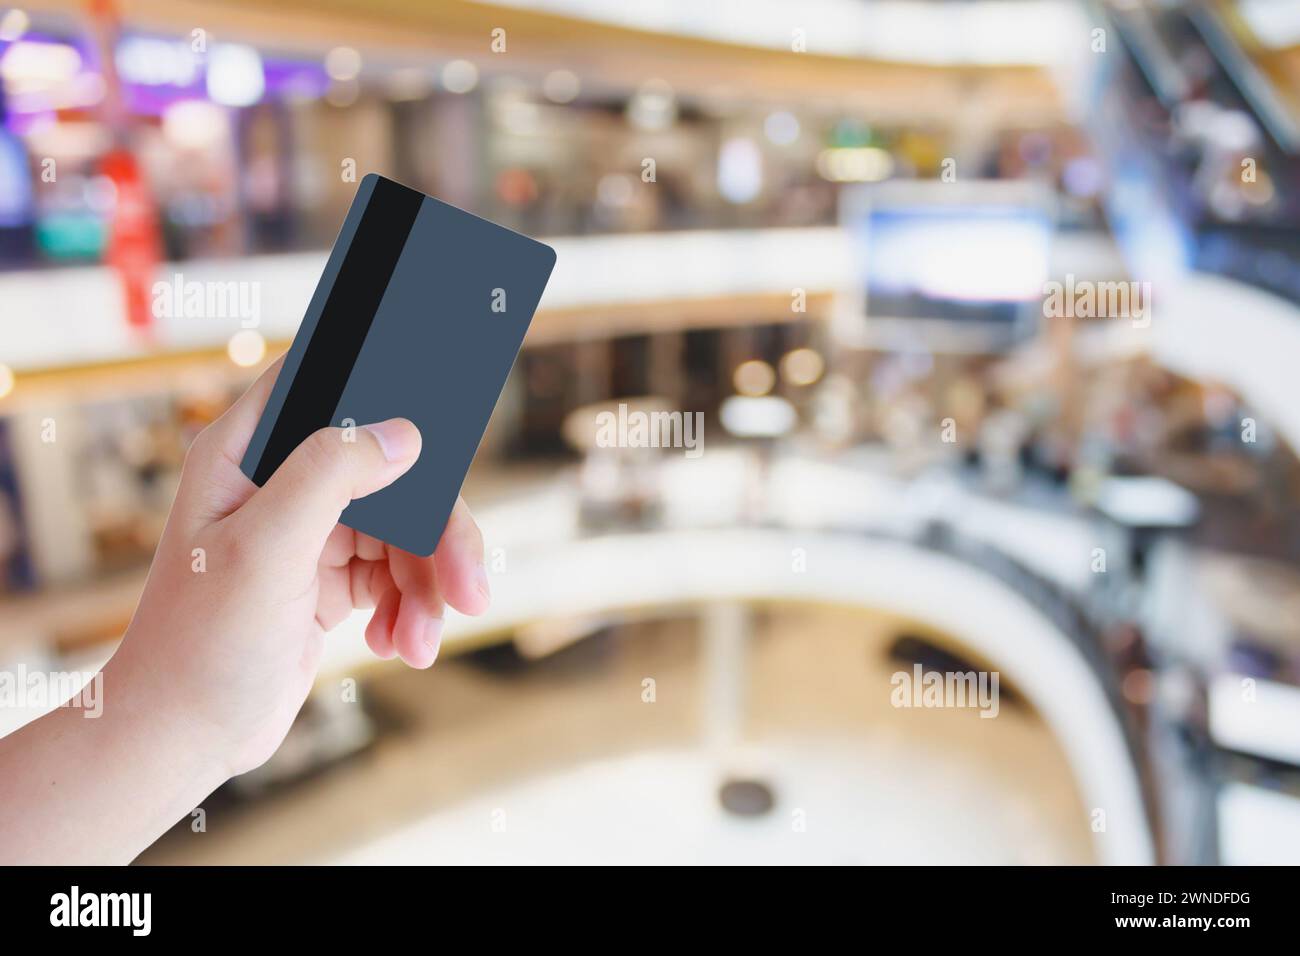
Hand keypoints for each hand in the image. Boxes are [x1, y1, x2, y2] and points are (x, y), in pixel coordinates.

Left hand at [111, 355, 489, 778]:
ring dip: (425, 590)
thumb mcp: (265, 549)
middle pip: (393, 475)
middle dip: (436, 538)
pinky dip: (409, 610)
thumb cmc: (201, 643)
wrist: (186, 736)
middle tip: (469, 592)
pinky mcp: (329, 577)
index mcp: (246, 453)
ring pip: (404, 532)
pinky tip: (396, 644)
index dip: (385, 387)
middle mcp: (280, 481)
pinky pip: (396, 575)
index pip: (326, 386)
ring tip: (420, 644)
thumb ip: (330, 476)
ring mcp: (309, 530)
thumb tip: (403, 434)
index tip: (444, 413)